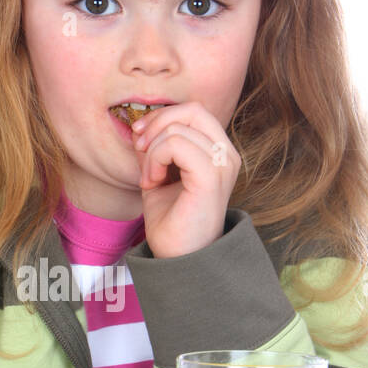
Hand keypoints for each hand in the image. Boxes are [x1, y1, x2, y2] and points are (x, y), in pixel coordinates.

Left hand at [131, 101, 240, 257]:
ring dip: (152, 150)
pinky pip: (176, 144)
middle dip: (157, 123)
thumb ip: (154, 148)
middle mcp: (227, 155)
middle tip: (140, 150)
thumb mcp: (158, 174)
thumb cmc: (171, 220)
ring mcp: (223, 164)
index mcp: (219, 152)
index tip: (140, 140)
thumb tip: (140, 126)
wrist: (179, 258)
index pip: (194, 111)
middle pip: (192, 110)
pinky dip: (155, 159)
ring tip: (149, 178)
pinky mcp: (211, 176)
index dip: (162, 117)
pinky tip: (153, 182)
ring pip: (178, 128)